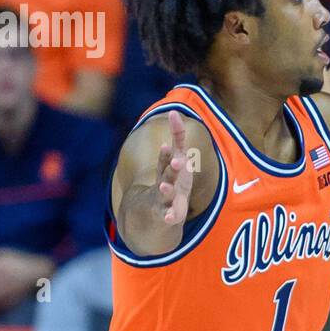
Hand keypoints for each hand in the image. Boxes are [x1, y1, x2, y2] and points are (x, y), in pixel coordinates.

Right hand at [156, 110, 194, 225]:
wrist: (151, 215)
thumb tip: (175, 113)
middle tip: (178, 160)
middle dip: (172, 166)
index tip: (170, 132)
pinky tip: (171, 217)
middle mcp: (165, 181)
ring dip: (165, 190)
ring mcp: (163, 199)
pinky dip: (169, 216)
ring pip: (164, 194)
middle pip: (168, 173)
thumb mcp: (174, 162)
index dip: (171, 144)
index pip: (169, 154)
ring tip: (164, 187)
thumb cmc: (169, 184)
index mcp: (168, 169)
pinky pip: (167, 216)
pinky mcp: (166, 215)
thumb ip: (177, 140)